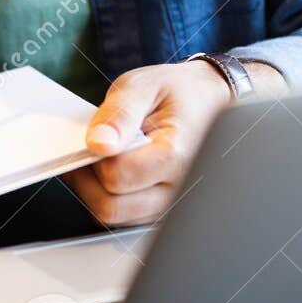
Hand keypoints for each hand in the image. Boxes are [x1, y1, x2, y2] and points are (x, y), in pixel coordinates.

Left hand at [62, 61, 235, 226]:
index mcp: (175, 156)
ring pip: (115, 216)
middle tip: (94, 150)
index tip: (94, 138)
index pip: (115, 175)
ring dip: (99, 189)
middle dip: (91, 178)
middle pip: (111, 207)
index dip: (93, 156)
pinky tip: (119, 168)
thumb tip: (97, 144)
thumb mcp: (144, 86)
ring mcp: (172, 204)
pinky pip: (125, 216)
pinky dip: (113, 196)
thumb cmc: (179, 93)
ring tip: (110, 156)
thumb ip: (119, 115)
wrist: (210, 102)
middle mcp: (178, 189)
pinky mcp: (164, 211)